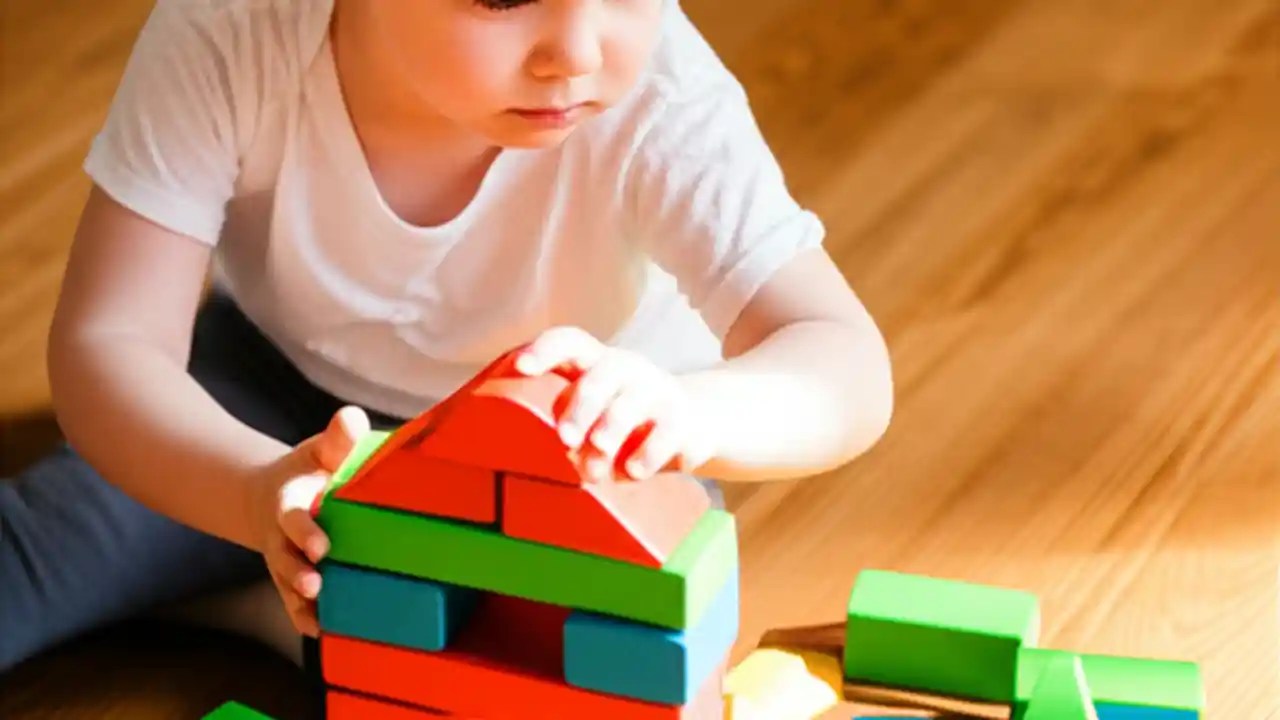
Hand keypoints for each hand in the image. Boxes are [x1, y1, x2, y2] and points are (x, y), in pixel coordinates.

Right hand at [249, 405, 369, 635]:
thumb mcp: (319, 450)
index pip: (292, 517)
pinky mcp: (293, 579)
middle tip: (316, 583)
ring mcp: (285, 561)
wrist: (277, 495)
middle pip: (285, 558)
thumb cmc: (311, 470)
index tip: (320, 546)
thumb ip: (336, 437)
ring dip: (300, 600)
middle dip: (298, 572)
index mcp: (289, 503)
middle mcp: (281, 537)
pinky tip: (320, 632)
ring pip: (287, 585)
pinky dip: (303, 618)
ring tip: (319, 612)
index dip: (304, 531)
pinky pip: (293, 604)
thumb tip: (351, 418)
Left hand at [513, 326, 715, 482]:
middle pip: (600, 377)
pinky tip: (633, 472)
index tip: (522, 367)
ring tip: (594, 468)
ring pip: (630, 405)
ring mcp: (657, 391)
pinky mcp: (681, 419)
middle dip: (580, 408)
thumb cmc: (625, 421)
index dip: (545, 350)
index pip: (570, 341)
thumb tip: (514, 459)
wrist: (696, 423)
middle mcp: (626, 370)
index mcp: (597, 363)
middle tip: (565, 440)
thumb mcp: (598, 410)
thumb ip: (566, 421)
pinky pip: (665, 434)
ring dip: (609, 434)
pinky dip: (647, 455)